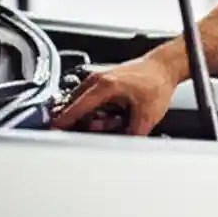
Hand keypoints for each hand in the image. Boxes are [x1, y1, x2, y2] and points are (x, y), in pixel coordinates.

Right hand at [48, 56, 177, 134]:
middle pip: (78, 109)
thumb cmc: (157, 84)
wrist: (165, 67)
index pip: (77, 107)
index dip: (63, 121)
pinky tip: (118, 111)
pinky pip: (91, 101)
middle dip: (91, 123)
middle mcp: (97, 80)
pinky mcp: (102, 82)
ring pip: (85, 106)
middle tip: (114, 123)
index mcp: (105, 86)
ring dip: (98, 117)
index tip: (52, 131)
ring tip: (120, 116)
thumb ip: (131, 136)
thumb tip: (120, 149)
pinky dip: (100, 111)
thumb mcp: (147, 116)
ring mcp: (98, 79)